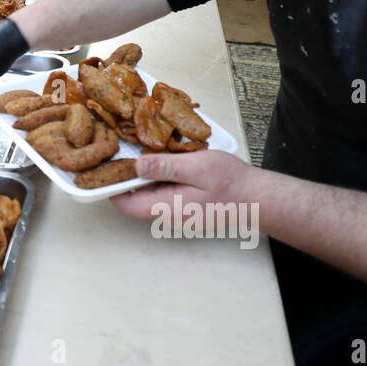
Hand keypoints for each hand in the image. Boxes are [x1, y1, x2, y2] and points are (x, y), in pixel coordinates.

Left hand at [111, 150, 254, 219]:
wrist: (258, 198)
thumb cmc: (230, 182)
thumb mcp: (196, 167)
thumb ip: (165, 167)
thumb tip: (136, 166)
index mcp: (167, 208)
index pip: (125, 204)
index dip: (112, 186)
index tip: (108, 164)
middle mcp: (169, 215)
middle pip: (135, 199)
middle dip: (127, 178)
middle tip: (124, 150)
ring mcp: (178, 213)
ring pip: (149, 195)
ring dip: (145, 176)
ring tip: (143, 150)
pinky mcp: (186, 207)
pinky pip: (164, 193)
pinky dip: (160, 177)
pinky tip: (166, 160)